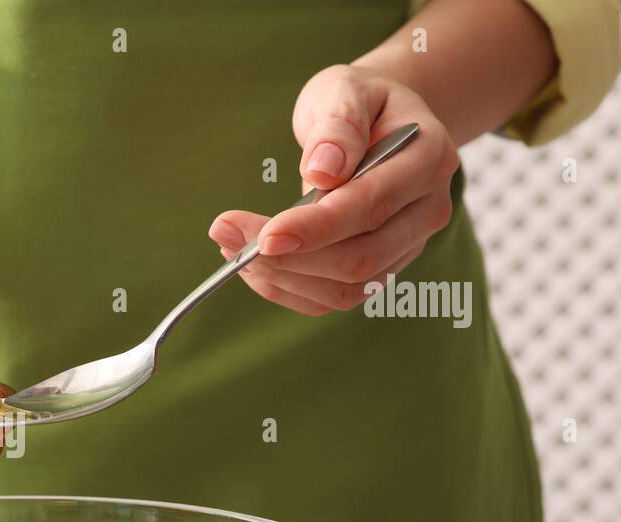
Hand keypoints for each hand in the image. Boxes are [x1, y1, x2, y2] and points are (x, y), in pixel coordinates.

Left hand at [208, 64, 459, 315]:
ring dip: (281, 277)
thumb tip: (323, 171)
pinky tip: (252, 264)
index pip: (371, 206)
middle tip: (227, 235)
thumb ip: (338, 124)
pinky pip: (331, 299)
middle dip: (288, 258)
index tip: (264, 235)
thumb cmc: (359, 104)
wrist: (378, 125)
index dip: (316, 227)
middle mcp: (427, 211)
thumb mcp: (346, 90)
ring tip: (231, 246)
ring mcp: (406, 247)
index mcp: (428, 160)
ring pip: (346, 290)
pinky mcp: (380, 270)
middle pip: (361, 259)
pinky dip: (285, 288)